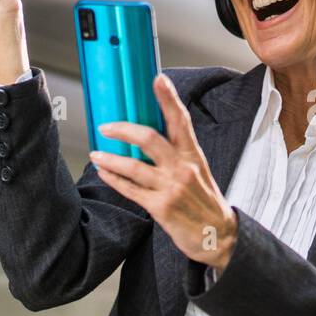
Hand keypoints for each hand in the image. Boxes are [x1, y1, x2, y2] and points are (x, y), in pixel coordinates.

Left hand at [90, 73, 237, 270]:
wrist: (219, 236)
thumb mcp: (199, 171)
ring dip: (110, 159)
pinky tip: (104, 173)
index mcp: (194, 155)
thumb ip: (178, 155)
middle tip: (106, 126)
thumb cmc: (206, 202)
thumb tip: (150, 138)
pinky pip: (130, 190)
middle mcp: (183, 168)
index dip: (168, 99)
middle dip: (123, 130)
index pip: (181, 120)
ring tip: (96, 154)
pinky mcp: (161, 208)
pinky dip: (114, 180)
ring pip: (134, 166)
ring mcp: (172, 188)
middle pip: (150, 139)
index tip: (158, 79)